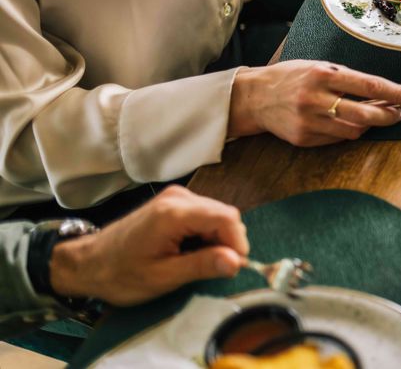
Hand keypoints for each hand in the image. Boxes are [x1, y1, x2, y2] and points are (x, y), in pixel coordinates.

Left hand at [49, 186, 248, 305]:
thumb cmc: (121, 274)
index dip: (237, 243)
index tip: (232, 268)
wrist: (88, 263)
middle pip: (224, 215)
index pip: (226, 218)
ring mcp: (176, 197)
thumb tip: (238, 261)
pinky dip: (205, 234)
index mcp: (174, 213)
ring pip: (217, 215)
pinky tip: (188, 250)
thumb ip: (202, 266)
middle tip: (211, 269)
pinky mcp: (174, 202)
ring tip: (194, 261)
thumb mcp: (163, 277)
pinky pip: (205, 215)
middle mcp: (178, 197)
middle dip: (227, 242)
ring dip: (216, 239)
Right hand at [228, 60, 400, 146]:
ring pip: (355, 130)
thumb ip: (349, 80)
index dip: (400, 94)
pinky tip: (348, 122)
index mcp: (323, 74)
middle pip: (366, 115)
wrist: (254, 97)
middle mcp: (316, 98)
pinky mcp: (303, 138)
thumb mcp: (320, 68)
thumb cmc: (292, 77)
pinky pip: (338, 139)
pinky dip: (349, 132)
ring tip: (376, 115)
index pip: (372, 86)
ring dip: (371, 124)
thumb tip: (385, 95)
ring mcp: (309, 121)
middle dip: (390, 115)